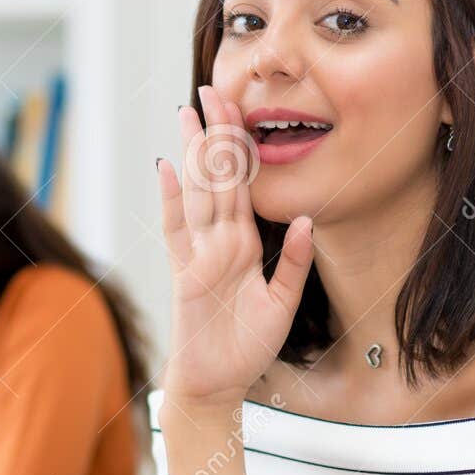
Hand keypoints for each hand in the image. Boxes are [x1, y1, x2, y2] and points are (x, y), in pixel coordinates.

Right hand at [157, 86, 313, 413]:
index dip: (242, 147)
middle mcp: (220, 242)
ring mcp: (199, 254)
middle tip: (212, 89)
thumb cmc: (244, 348)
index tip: (240, 108)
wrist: (216, 385)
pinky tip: (166, 167)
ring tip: (189, 114)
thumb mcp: (282, 303)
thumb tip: (308, 220)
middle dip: (216, 133)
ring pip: (199, 193)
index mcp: (244, 245)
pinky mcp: (184, 273)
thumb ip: (295, 262)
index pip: (243, 185)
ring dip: (195, 153)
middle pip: (218, 177)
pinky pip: (177, 229)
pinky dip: (171, 198)